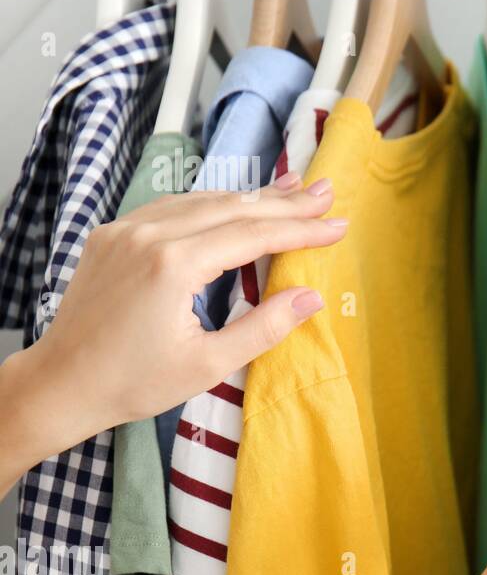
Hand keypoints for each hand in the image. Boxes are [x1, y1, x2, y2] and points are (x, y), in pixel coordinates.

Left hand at [0, 173, 345, 492]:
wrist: (61, 384)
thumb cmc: (134, 383)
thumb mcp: (209, 365)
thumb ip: (264, 327)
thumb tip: (312, 297)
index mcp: (173, 266)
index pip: (252, 235)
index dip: (300, 229)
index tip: (337, 225)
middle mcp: (148, 235)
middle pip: (232, 208)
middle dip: (284, 202)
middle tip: (326, 193)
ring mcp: (126, 230)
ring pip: (202, 200)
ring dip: (251, 196)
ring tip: (292, 190)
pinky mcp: (112, 234)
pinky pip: (171, 206)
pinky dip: (211, 202)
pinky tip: (235, 202)